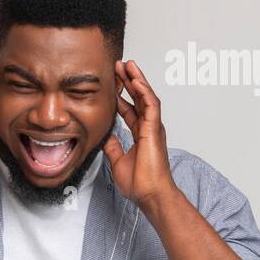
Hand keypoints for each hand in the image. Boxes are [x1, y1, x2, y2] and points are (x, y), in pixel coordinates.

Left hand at [103, 59, 177, 209]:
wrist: (149, 194)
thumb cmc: (139, 183)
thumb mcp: (117, 161)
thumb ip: (113, 147)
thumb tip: (105, 137)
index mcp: (140, 134)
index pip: (130, 109)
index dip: (121, 96)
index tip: (113, 84)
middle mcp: (148, 128)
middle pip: (138, 98)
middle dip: (129, 81)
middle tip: (119, 66)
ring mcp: (152, 127)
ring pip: (145, 97)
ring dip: (137, 80)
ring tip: (128, 65)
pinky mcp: (154, 129)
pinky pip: (150, 105)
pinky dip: (143, 91)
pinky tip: (135, 80)